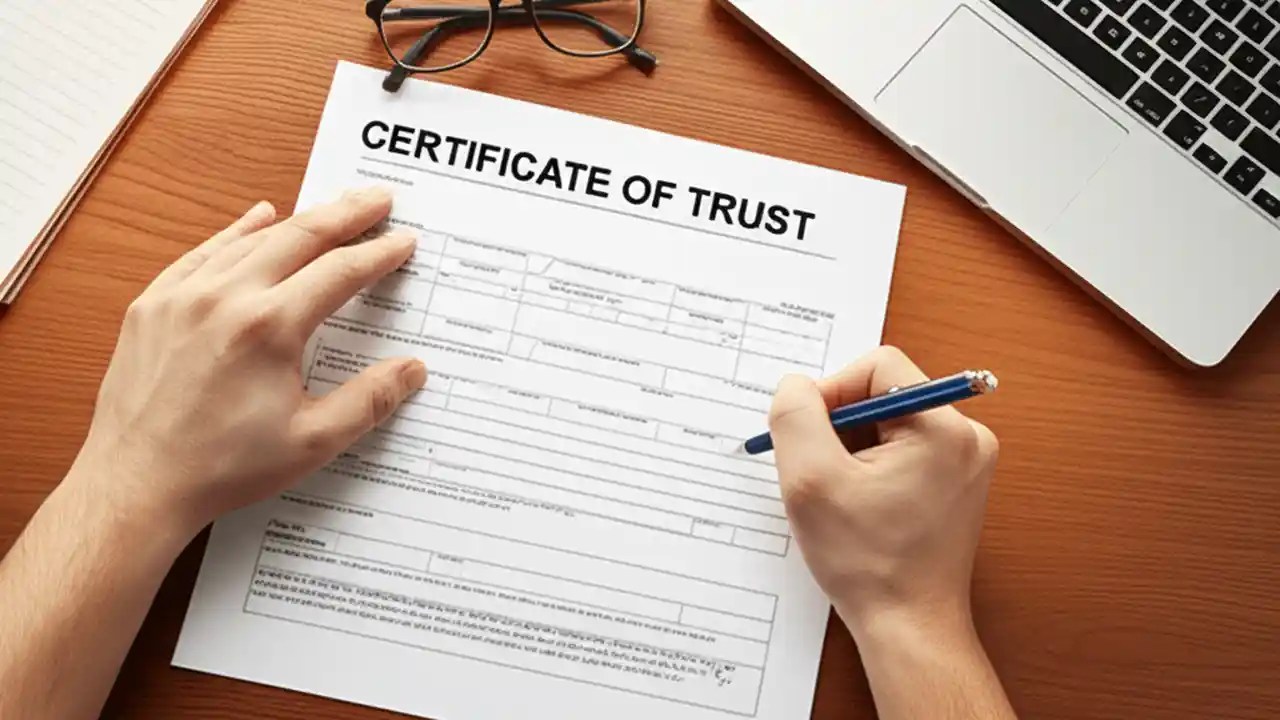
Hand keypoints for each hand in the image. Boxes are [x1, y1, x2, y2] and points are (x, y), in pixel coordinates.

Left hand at [70, 188, 425, 537]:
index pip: (339, 273)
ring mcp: (184, 296)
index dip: (378, 255)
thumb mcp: (311, 441)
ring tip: (332, 207)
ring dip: (299, 219)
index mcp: (269, 328)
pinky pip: (203, 253)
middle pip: (300, 237)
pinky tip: (259, 216)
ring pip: (253, 239)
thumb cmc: (221, 468)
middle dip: (346, 215)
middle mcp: (226, 298)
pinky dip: (236, 231)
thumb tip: (412, 370)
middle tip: (378, 199)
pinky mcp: (153, 305)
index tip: (403, 241)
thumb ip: (368, 400)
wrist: (136, 483)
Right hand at [768, 347, 997, 638]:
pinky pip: (903, 449)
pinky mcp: (956, 482)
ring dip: (853, 448)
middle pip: (884, 392)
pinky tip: (858, 503)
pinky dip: (871, 466)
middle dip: (840, 426)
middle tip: (819, 471)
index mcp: (943, 428)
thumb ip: (795, 415)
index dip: (830, 392)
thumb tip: (796, 385)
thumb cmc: (867, 563)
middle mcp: (966, 437)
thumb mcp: (810, 480)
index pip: (876, 367)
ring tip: (841, 494)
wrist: (909, 626)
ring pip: (889, 422)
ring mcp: (966, 461)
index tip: (807, 436)